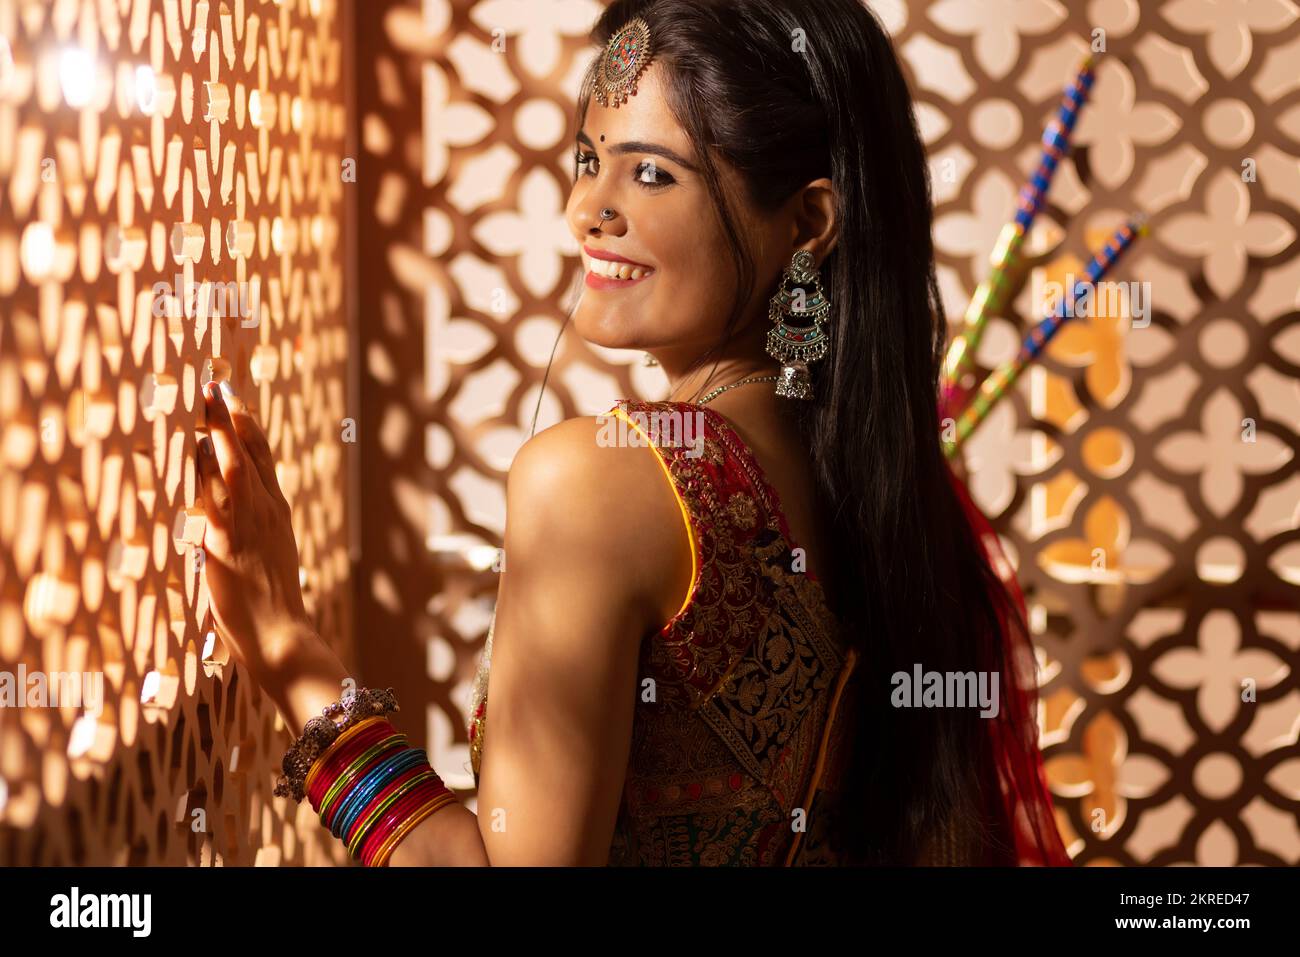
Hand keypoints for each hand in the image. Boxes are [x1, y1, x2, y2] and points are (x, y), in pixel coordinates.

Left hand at [196, 379, 311, 684]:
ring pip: (234, 468)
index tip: (234, 401)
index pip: (264, 459)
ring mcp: (249, 526)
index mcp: (279, 514)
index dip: (248, 428)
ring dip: (219, 433)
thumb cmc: (274, 608)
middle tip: (214, 387)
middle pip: (249, 454)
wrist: (284, 637)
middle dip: (232, 419)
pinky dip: (206, 471)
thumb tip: (227, 519)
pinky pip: (215, 499)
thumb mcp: (268, 560)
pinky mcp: (227, 544)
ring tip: (205, 404)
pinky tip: (196, 449)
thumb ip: (252, 534)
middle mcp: (267, 512)